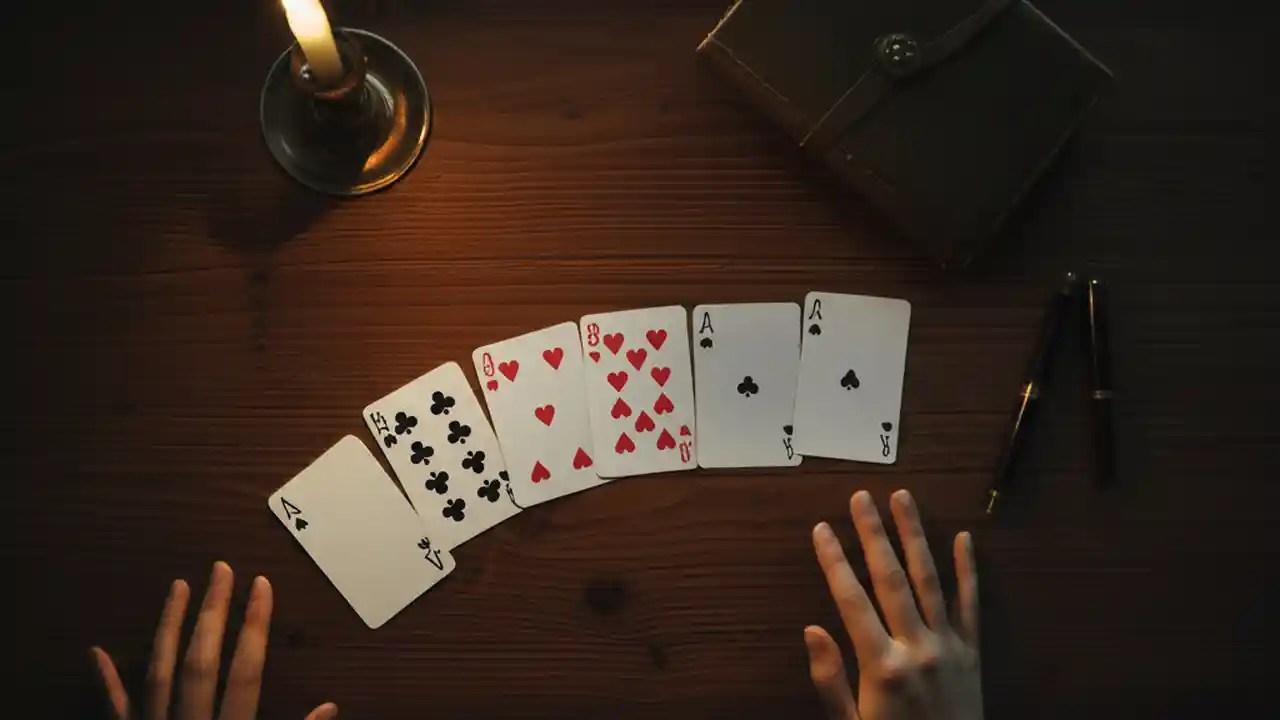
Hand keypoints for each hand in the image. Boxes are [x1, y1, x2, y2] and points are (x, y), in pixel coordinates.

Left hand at [90, 561, 336, 719]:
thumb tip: (330, 708)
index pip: (248, 670)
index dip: (256, 626)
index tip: (262, 585)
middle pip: (201, 661)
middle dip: (212, 613)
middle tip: (220, 569)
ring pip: (158, 674)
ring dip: (168, 628)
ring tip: (177, 587)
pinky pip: (115, 714)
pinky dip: (106, 683)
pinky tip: (99, 652)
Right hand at [805, 490, 981, 719]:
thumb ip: (829, 681)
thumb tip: (811, 631)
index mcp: (882, 667)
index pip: (851, 601)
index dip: (834, 561)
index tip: (821, 529)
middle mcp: (917, 649)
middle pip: (891, 580)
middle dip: (873, 535)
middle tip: (861, 498)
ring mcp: (949, 648)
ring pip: (930, 581)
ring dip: (915, 537)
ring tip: (902, 499)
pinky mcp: (973, 654)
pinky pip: (971, 605)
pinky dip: (968, 571)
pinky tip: (965, 538)